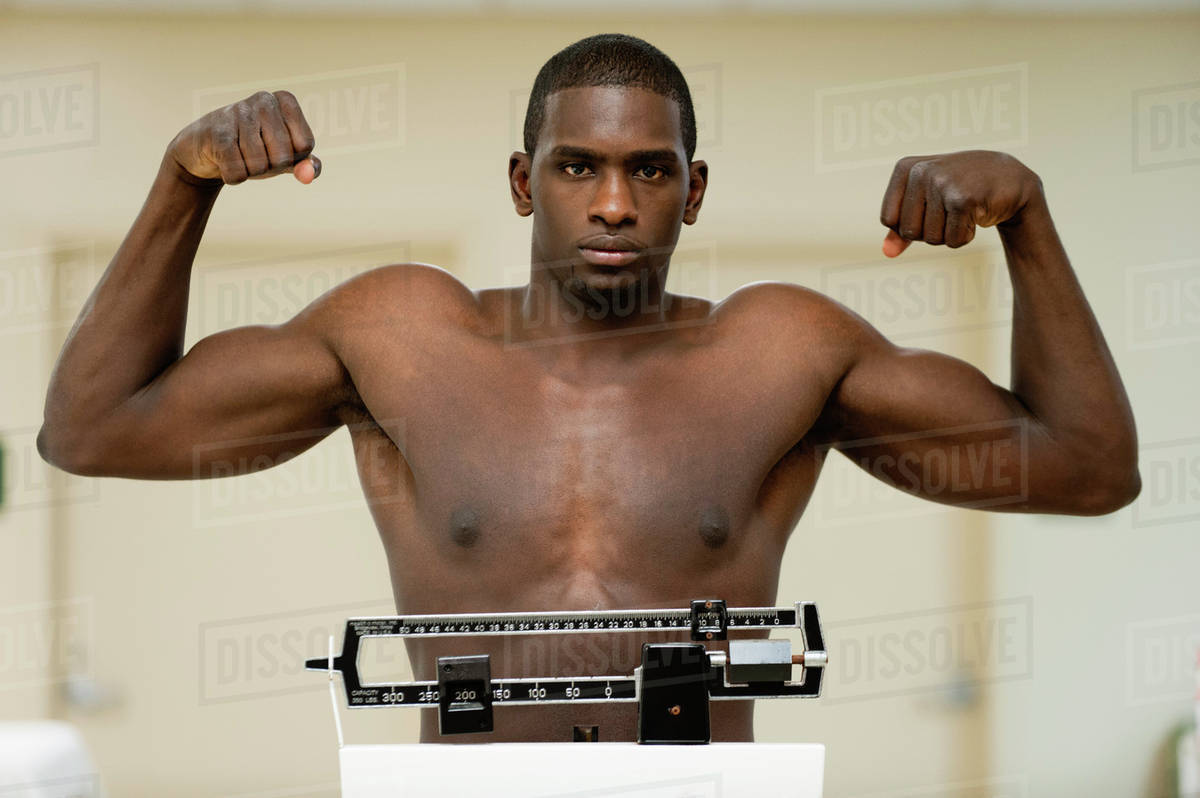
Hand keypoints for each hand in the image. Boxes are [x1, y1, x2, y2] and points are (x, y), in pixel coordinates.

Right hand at [168, 90, 319, 185]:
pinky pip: (237, 171)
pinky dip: (233, 177)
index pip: (305, 145)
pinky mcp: (217, 131)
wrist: (205, 150)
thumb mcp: (285, 157)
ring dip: (249, 171)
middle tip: (253, 154)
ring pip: (260, 166)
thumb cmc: (253, 150)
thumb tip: (309, 175)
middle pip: (283, 157)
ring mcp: (239, 112)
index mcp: (285, 101)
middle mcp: (264, 99)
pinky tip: (224, 162)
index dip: (292, 158)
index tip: (275, 148)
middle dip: (269, 167)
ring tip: (238, 154)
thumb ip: (307, 166)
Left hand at [879, 150, 1041, 257]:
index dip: (911, 225)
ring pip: (931, 239)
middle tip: (951, 209)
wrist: (1009, 178)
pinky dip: (965, 237)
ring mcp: (942, 183)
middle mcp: (921, 171)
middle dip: (931, 232)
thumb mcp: (926, 203)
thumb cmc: (961, 190)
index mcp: (905, 168)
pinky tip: (977, 215)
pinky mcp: (963, 199)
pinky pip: (953, 241)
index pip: (889, 219)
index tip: (931, 207)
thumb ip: (901, 229)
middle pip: (909, 232)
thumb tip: (887, 253)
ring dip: (950, 234)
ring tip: (965, 210)